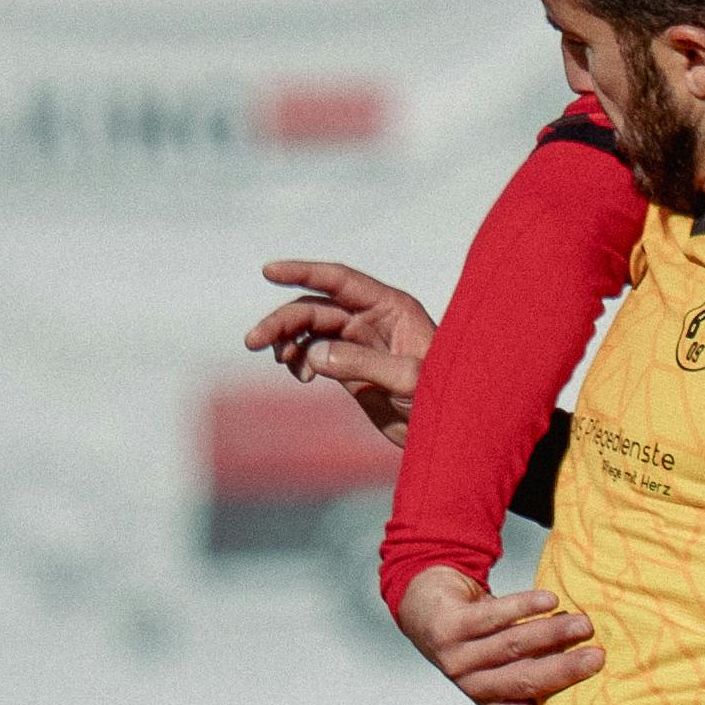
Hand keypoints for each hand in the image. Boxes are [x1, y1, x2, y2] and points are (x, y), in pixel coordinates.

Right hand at [249, 256, 431, 439]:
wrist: (451, 434)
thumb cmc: (446, 398)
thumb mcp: (410, 380)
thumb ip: (363, 364)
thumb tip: (312, 353)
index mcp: (392, 308)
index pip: (340, 280)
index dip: (304, 272)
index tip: (268, 271)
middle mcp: (373, 319)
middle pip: (316, 307)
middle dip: (283, 321)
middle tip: (253, 342)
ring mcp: (360, 343)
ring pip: (310, 329)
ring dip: (286, 340)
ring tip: (279, 362)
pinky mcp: (350, 368)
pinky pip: (313, 353)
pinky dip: (298, 360)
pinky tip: (300, 376)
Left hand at [391, 563, 600, 704]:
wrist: (426, 607)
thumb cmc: (477, 637)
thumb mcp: (502, 664)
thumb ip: (534, 673)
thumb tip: (590, 671)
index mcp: (490, 698)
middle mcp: (472, 683)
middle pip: (524, 679)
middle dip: (565, 669)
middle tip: (597, 657)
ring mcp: (457, 656)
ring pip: (512, 645)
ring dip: (552, 633)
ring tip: (584, 624)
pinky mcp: (450, 626)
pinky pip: (493, 616)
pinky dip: (524, 606)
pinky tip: (549, 600)